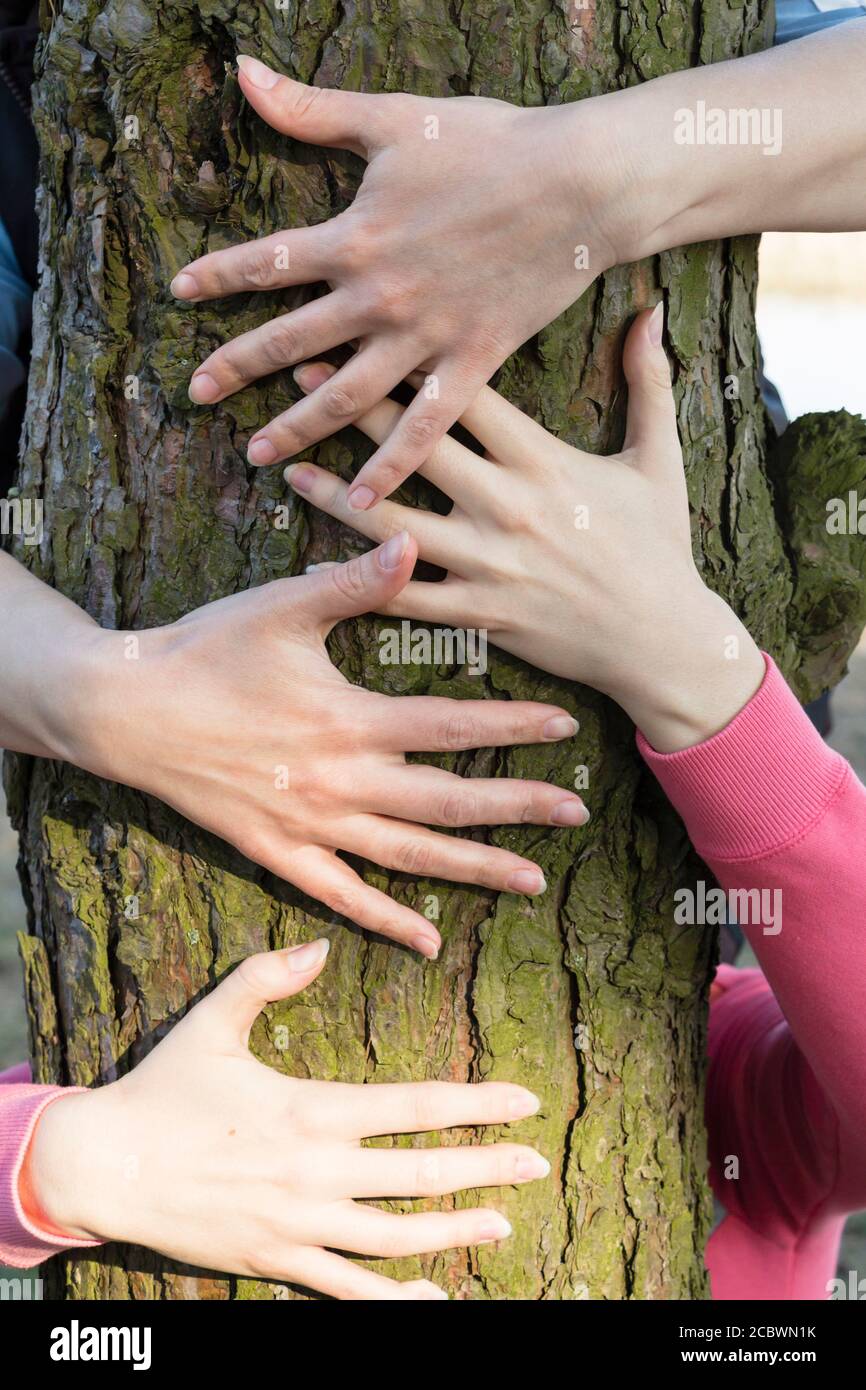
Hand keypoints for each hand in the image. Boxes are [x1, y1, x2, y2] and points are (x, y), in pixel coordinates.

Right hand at [22, 942, 547, 1298]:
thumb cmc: (163, 1090)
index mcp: (311, 1109)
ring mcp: (298, 1225)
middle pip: (421, 1174)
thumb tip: (320, 943)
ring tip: (502, 1221)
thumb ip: (267, 976)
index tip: (525, 1101)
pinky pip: (348, 1289)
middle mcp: (315, 1172)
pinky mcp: (276, 1262)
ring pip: (396, 1236)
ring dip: (456, 1229)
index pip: (415, 1106)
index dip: (477, 1103)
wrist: (106, 1167)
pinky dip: (397, 1298)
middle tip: (536, 1162)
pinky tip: (438, 1297)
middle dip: (486, 1166)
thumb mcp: (213, 1020)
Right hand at [56, 536, 583, 956]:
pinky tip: (427, 942)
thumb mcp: (279, 608)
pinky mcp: (277, 853)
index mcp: (349, 719)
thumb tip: (412, 543)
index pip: (452, 727)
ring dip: (475, 870)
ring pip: (409, 858)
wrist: (124, 710)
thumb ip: (353, 583)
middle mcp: (341, 782)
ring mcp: (310, 827)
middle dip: (519, 808)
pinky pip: (341, 897)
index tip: (567, 731)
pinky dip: (387, 921)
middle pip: (447, 802)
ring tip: (534, 881)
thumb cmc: (204, 651)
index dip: (514, 728)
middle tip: (578, 812)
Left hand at [171, 55, 613, 505]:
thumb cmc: (491, 144)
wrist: (579, 185)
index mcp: (355, 238)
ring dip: (297, 426)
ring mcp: (424, 339)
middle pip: (291, 341)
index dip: (216, 276)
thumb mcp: (395, 118)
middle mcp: (378, 298)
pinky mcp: (471, 364)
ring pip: (345, 396)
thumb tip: (243, 72)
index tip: (179, 293)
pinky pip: (424, 428)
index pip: (266, 262)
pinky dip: (392, 466)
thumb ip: (312, 108)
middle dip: (235, 366)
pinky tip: (361, 499)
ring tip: (258, 455)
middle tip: (194, 394)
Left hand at [284, 308, 765, 752]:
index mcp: (545, 461)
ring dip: (337, 498)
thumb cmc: (661, 548)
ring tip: (290, 469)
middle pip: (416, 449)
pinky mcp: (481, 614)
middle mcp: (509, 506)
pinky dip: (361, 585)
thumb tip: (652, 311)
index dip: (409, 362)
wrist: (664, 641)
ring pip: (396, 524)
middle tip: (298, 381)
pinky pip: (409, 599)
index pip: (467, 399)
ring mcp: (491, 564)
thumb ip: (648, 384)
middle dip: (354, 411)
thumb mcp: (659, 460)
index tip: (360, 332)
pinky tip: (314, 569)